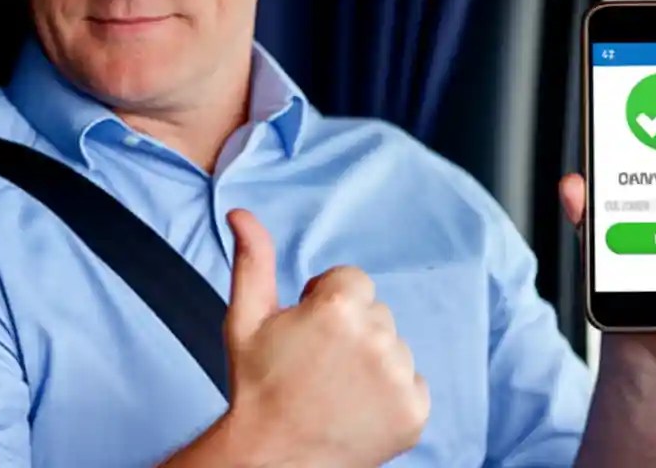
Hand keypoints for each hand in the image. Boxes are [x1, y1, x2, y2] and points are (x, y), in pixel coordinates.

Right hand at [219, 209, 428, 466]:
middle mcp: (376, 337)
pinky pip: (413, 383)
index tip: (308, 332)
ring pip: (395, 347)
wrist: (269, 458)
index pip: (352, 281)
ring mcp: (399, 377)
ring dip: (372, 361)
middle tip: (317, 364)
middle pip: (376, 313)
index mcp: (338, 307)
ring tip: (335, 388)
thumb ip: (252, 260)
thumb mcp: (245, 318)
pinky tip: (357, 408)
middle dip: (351, 330)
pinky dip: (390, 395)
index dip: (326, 304)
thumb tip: (240, 212)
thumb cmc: (256, 386)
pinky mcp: (415, 412)